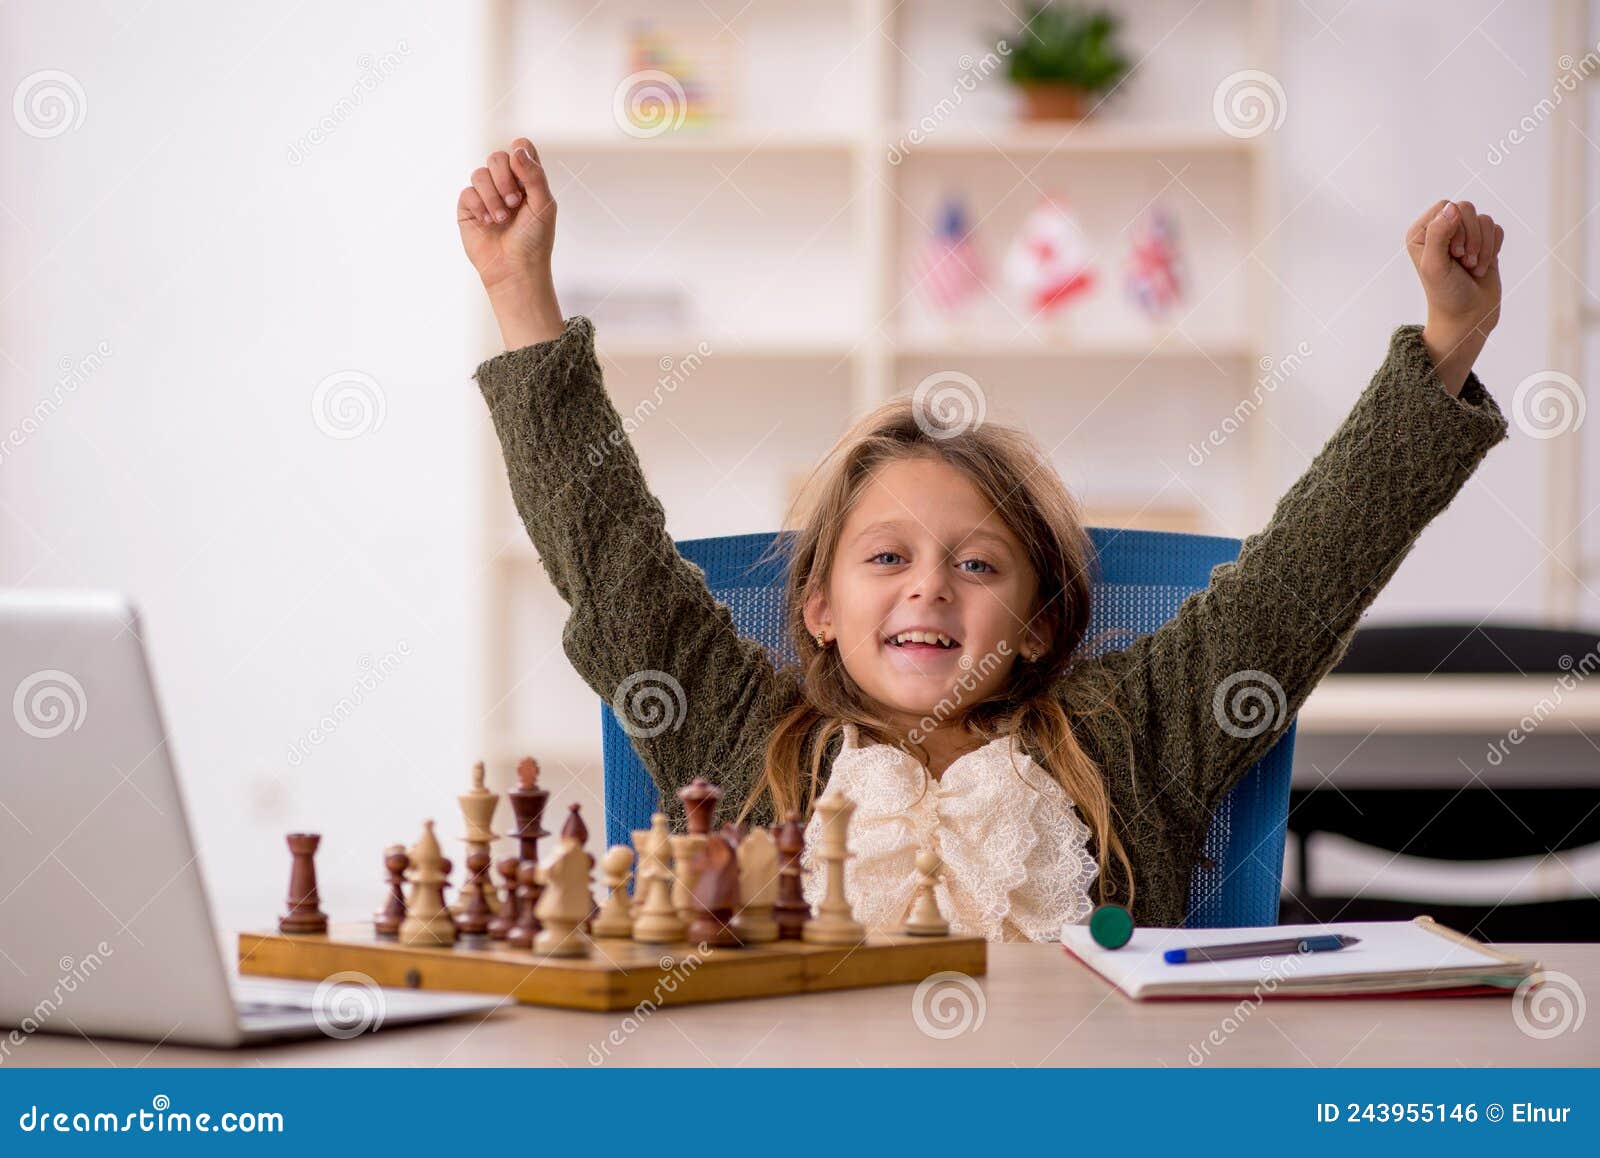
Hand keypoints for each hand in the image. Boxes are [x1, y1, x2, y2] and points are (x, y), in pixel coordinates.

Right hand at [457, 138, 563, 346]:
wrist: (515, 270)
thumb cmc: (534, 241)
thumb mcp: (543, 206)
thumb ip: (534, 175)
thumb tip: (516, 149)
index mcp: (527, 180)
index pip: (520, 148)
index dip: (519, 154)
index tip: (523, 172)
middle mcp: (506, 184)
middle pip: (497, 157)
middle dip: (505, 179)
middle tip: (514, 202)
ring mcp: (486, 195)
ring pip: (480, 173)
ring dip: (492, 196)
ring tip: (502, 219)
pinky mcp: (469, 208)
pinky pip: (467, 192)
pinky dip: (479, 206)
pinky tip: (488, 223)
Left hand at [1405, 198, 1502, 337]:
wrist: (1467, 316)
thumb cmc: (1445, 293)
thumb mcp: (1435, 265)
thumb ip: (1438, 234)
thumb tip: (1452, 207)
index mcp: (1421, 233)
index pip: (1446, 207)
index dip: (1456, 227)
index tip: (1453, 253)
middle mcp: (1441, 230)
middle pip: (1466, 209)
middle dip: (1471, 237)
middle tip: (1464, 261)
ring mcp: (1463, 235)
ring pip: (1484, 220)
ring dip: (1483, 247)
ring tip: (1472, 267)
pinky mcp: (1482, 242)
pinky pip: (1496, 229)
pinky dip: (1493, 249)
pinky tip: (1482, 267)